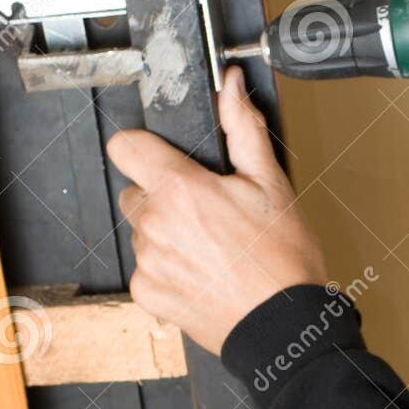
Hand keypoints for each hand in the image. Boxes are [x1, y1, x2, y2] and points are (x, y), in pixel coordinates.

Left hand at [107, 68, 326, 354]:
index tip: (162, 159)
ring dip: (165, 235)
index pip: (125, 147)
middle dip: (161, 197)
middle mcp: (154, 224)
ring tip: (209, 250)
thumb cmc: (282, 260)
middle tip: (204, 213)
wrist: (283, 324)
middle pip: (135, 193)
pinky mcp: (147, 294)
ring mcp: (147, 262)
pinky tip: (202, 275)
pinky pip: (145, 270)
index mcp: (179, 189)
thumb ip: (242, 128)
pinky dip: (166, 271)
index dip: (144, 149)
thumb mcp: (271, 183)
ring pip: (141, 233)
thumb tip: (232, 85)